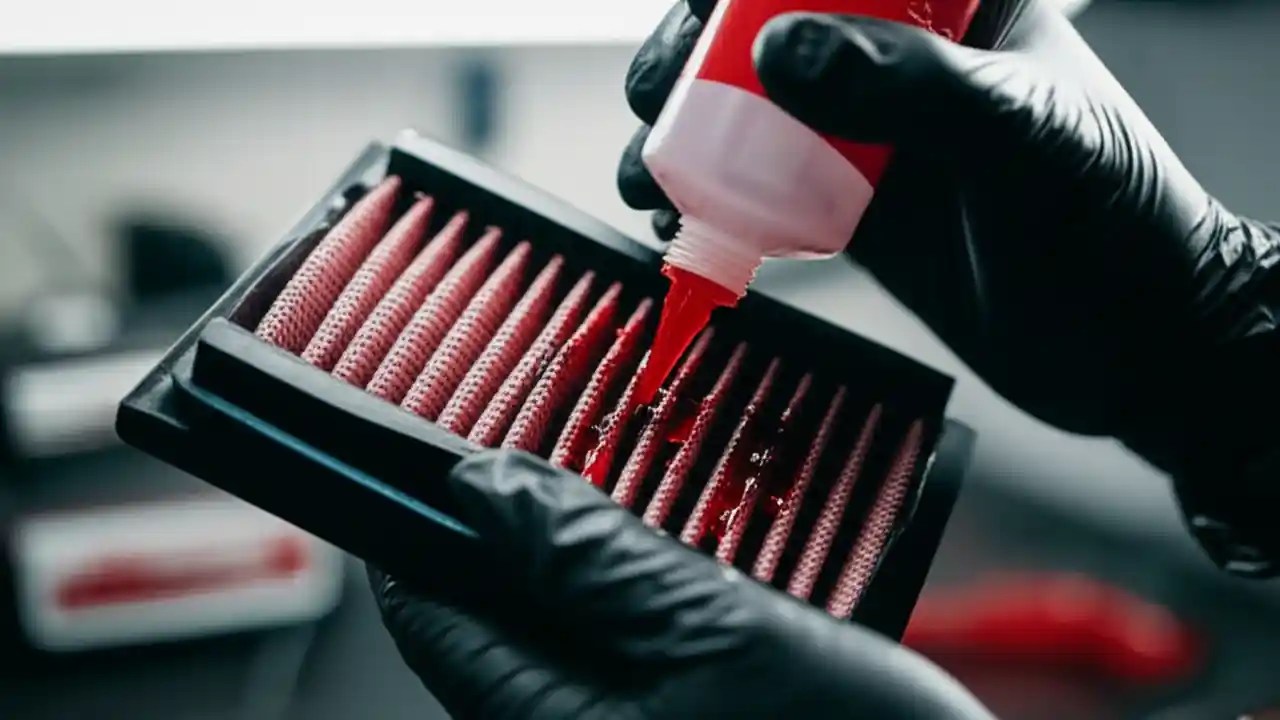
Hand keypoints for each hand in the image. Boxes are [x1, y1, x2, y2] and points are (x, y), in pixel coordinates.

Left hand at [370, 450, 993, 718]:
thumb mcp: (712, 628)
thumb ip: (590, 558)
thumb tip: (486, 486)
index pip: (433, 613)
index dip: (424, 518)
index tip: (435, 440)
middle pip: (496, 613)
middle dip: (517, 521)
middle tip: (549, 433)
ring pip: (564, 623)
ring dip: (585, 544)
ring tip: (617, 469)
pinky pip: (622, 643)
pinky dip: (636, 582)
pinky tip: (673, 536)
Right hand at [618, 0, 1279, 573]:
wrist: (1136, 351)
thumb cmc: (1114, 222)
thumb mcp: (1018, 133)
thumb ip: (908, 85)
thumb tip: (777, 53)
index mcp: (954, 6)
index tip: (699, 13)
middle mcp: (902, 62)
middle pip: (766, 34)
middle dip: (691, 57)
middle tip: (656, 94)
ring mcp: (873, 138)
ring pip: (751, 114)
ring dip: (685, 137)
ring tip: (652, 175)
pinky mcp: (853, 211)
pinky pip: (763, 191)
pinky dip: (711, 203)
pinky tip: (680, 219)